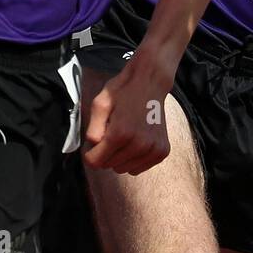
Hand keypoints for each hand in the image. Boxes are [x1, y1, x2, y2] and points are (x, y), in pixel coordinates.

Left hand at [83, 55, 171, 175]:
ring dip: (120, 157)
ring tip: (124, 136)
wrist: (150, 82)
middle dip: (105, 153)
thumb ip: (93, 129)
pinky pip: (139, 168)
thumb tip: (94, 148)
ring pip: (124, 169)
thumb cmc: (123, 91)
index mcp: (120, 133)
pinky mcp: (162, 152)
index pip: (95, 161)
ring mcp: (153, 149)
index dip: (90, 154)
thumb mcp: (100, 104)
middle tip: (111, 134)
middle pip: (109, 166)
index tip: (94, 145)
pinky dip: (134, 159)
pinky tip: (135, 141)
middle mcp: (139, 145)